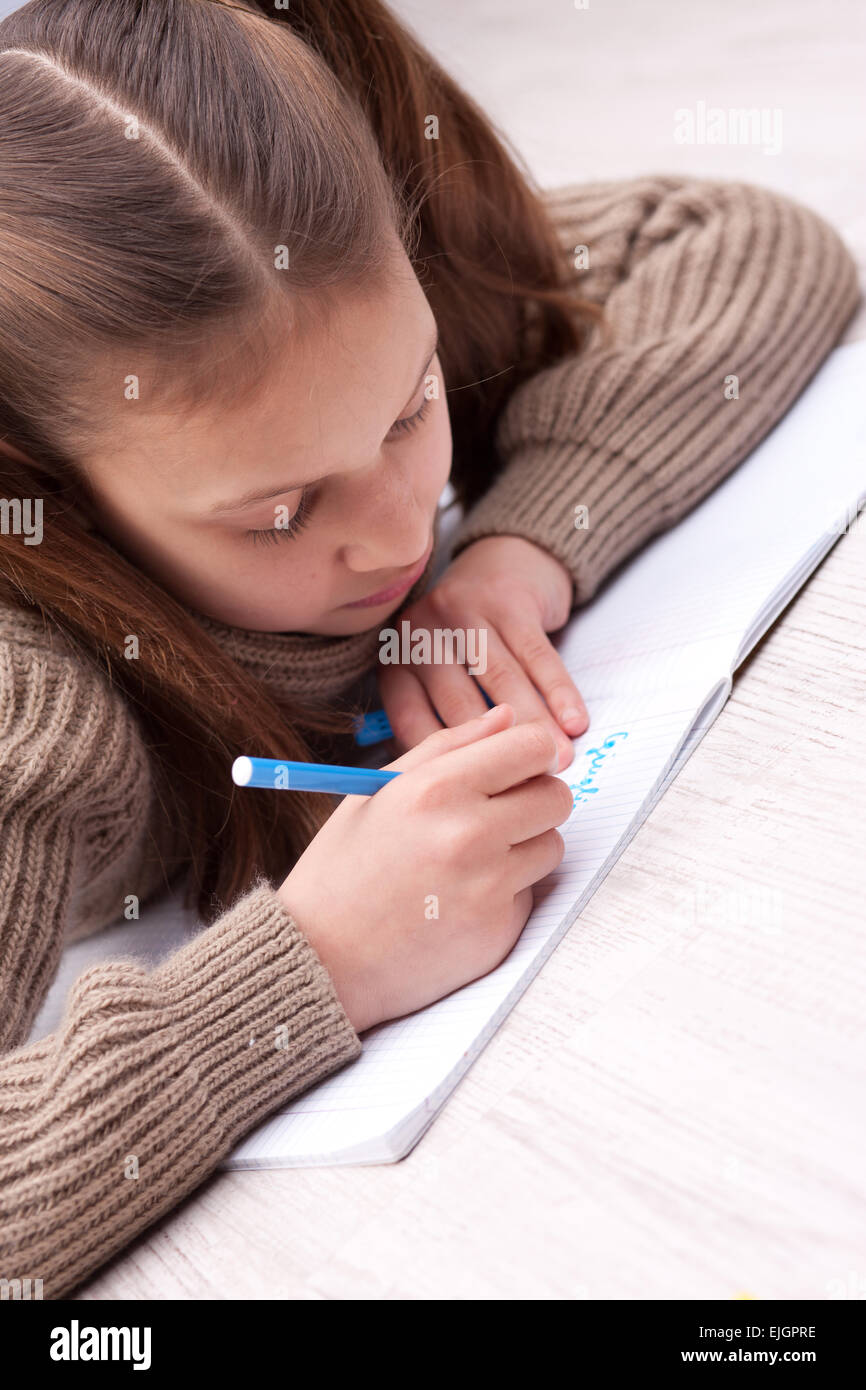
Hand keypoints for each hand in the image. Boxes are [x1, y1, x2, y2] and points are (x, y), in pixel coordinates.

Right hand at [277, 704, 571, 1033]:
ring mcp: (489, 885)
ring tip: (471, 861)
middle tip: (499, 814)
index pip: (533, 747)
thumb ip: (447, 746)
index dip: (531, 754)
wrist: (322, 958)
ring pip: (552, 845)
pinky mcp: (500, 929)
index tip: (518, 767)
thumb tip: (507, 718)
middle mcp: (469, 833)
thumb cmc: (344, 868)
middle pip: (557, 797)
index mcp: (437, 788)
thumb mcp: (379, 790)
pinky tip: (460, 900)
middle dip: (535, 799)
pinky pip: (530, 894)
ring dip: (525, 848)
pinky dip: (506, 893)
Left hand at [379, 535, 587, 771]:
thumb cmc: (469, 639)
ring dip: (534, 726)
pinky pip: (536, 654)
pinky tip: (576, 721)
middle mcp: (424, 635)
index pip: (413, 722)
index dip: (447, 764)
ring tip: (560, 761)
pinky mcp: (507, 601)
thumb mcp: (438, 672)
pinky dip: (559, 691)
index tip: (476, 799)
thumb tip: (461, 788)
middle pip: (460, 705)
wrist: (502, 563)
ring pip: (502, 681)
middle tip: (528, 788)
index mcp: (398, 661)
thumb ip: (439, 720)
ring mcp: (464, 613)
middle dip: (497, 753)